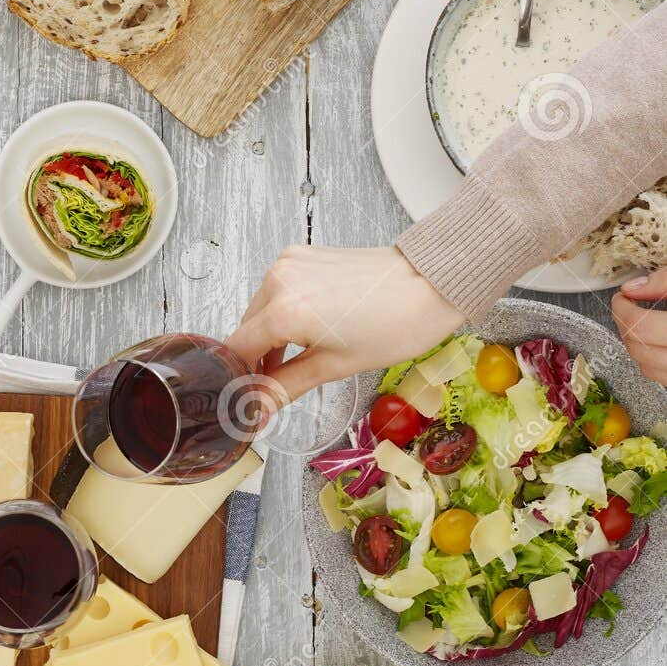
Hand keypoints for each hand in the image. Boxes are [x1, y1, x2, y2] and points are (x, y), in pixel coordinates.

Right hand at [224, 246, 463, 405]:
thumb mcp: (334, 366)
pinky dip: (284, 315)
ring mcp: (289, 263)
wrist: (430, 283)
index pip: (236, 350)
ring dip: (270, 338)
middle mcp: (279, 279)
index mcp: (284, 310)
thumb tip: (257, 409)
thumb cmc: (394, 324)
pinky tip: (307, 332)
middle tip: (272, 389)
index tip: (244, 398)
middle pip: (246, 330)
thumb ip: (285, 387)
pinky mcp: (302, 256)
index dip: (237, 378)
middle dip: (254, 360)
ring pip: (261, 311)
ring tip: (296, 362)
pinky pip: (278, 292)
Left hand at [613, 269, 666, 386]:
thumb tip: (633, 287)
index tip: (622, 297)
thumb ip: (666, 281)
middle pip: (639, 349)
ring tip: (642, 322)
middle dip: (627, 324)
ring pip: (647, 366)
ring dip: (637, 343)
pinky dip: (652, 358)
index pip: (641, 328)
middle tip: (628, 306)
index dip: (623, 309)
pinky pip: (660, 376)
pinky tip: (656, 340)